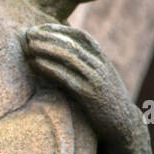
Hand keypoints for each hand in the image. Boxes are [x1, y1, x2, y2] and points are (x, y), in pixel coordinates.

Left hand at [23, 24, 143, 153]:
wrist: (124, 127)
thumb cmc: (106, 101)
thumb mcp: (101, 78)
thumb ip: (88, 64)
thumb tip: (66, 51)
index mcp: (103, 60)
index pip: (82, 36)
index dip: (60, 28)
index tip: (41, 26)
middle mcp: (101, 67)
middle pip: (72, 44)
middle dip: (49, 36)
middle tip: (29, 32)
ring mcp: (96, 80)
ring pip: (69, 57)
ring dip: (46, 48)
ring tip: (28, 45)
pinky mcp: (89, 96)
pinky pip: (67, 77)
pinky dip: (50, 68)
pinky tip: (35, 63)